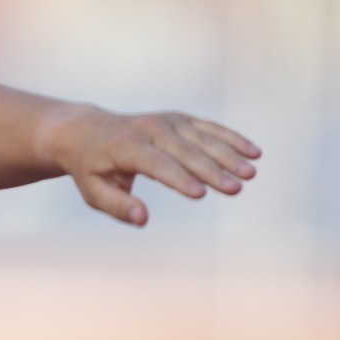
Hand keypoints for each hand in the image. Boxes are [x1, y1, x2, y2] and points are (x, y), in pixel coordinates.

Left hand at [40, 106, 259, 225]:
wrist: (86, 131)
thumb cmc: (90, 167)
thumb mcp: (93, 191)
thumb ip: (117, 206)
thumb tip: (143, 220)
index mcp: (126, 146)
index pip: (157, 164)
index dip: (179, 178)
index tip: (201, 194)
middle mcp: (149, 129)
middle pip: (185, 151)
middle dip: (212, 170)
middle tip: (236, 189)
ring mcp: (167, 121)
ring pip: (203, 138)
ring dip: (229, 155)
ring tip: (251, 173)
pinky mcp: (179, 119)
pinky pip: (209, 128)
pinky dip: (232, 139)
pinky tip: (254, 152)